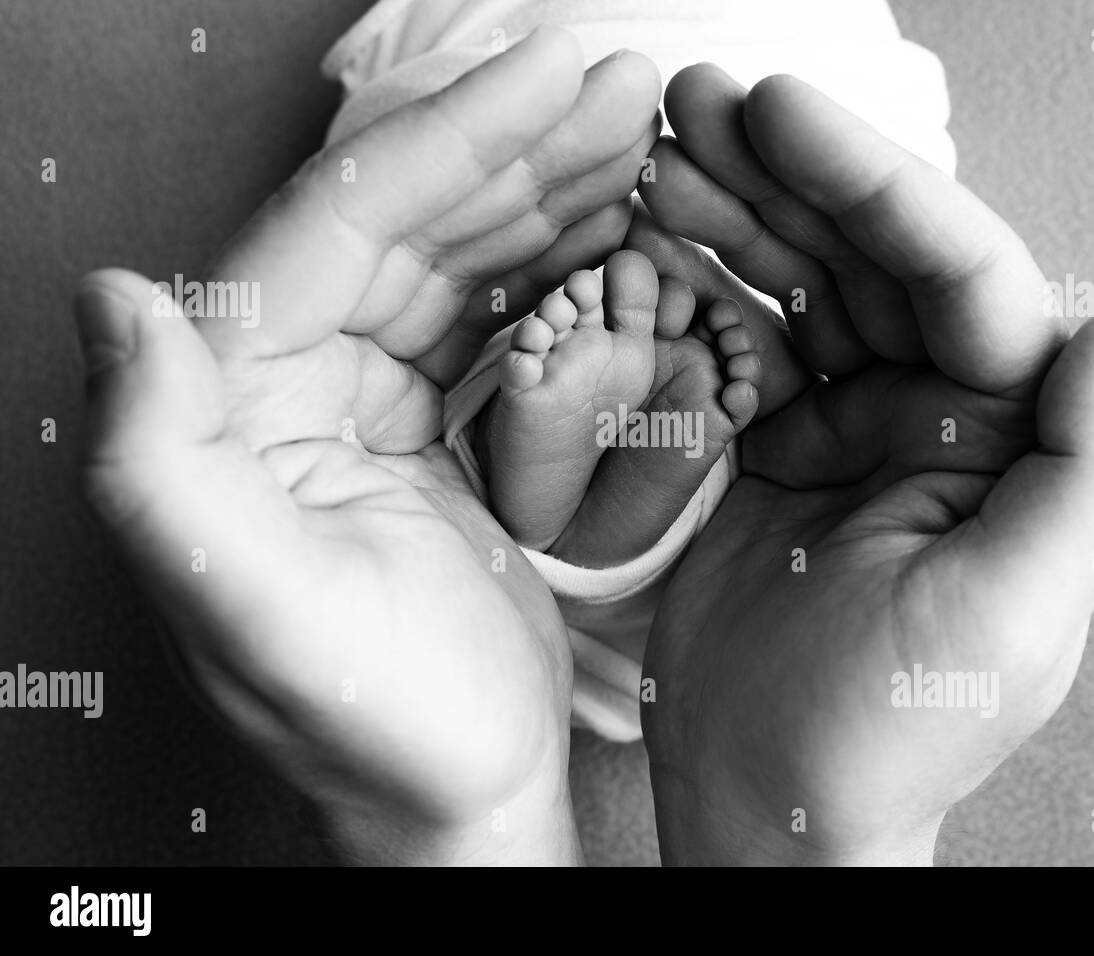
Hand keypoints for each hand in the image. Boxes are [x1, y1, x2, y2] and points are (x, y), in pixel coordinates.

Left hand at [74, 29, 660, 864]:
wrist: (459, 797)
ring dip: (540, 187)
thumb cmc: (379, 727)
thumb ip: (162, 465)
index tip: (552, 77)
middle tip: (618, 90)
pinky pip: (483, 312)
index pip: (337, 233)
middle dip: (515, 144)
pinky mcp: (421, 424)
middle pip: (402, 225)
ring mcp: (357, 400)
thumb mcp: (266, 616)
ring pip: (450, 256)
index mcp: (234, 412)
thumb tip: (115, 298)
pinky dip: (546, 260)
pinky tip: (604, 223)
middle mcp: (281, 389)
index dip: (451, 141)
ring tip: (632, 135)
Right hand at [636, 66, 1093, 863]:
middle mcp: (938, 415)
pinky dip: (692, 288)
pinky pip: (737, 341)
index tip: (785, 118)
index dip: (874, 187)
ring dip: (734, 212)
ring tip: (661, 147)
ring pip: (796, 287)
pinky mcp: (771, 446)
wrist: (763, 807)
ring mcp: (848, 425)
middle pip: (866, 261)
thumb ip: (1088, 473)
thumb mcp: (1011, 617)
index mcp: (1011, 440)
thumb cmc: (887, 736)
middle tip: (697, 102)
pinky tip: (648, 237)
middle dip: (787, 176)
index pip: (958, 279)